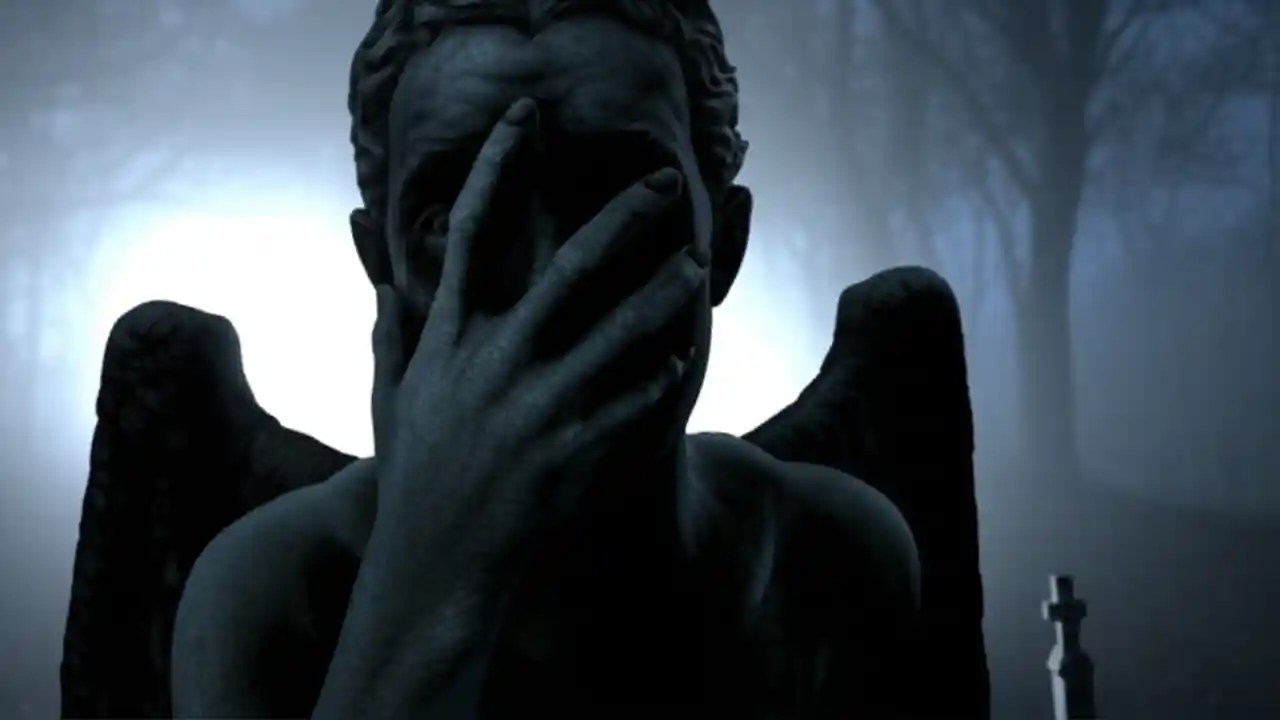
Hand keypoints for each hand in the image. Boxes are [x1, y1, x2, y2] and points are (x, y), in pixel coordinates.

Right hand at [370, 97, 707, 570]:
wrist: (433, 569)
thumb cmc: (413, 483)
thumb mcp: (392, 404)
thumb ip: (391, 340)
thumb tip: (384, 290)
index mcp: (448, 341)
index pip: (472, 233)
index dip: (496, 167)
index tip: (525, 118)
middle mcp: (493, 365)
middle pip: (567, 270)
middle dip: (620, 220)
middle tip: (663, 184)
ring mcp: (536, 411)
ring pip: (617, 335)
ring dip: (662, 297)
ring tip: (694, 268)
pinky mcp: (572, 456)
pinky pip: (631, 405)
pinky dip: (657, 380)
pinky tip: (680, 362)